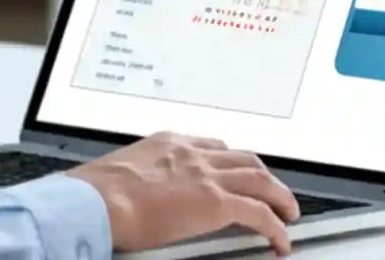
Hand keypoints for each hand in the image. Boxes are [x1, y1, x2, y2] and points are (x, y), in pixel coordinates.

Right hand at [66, 131, 300, 254]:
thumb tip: (132, 194)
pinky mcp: (216, 203)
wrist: (96, 201)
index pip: (212, 146)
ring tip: (288, 212)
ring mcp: (207, 175)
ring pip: (259, 179)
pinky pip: (259, 213)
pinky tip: (280, 240)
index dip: (230, 162)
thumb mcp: (121, 173)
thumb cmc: (96, 193)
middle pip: (243, 158)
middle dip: (262, 175)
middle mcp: (192, 152)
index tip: (234, 173)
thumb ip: (138, 179)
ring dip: (278, 196)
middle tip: (272, 192)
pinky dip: (275, 225)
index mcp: (169, 144)